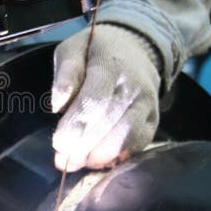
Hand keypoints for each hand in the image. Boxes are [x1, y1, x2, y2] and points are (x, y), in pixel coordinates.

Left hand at [50, 24, 160, 171]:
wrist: (136, 49)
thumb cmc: (95, 51)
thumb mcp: (73, 49)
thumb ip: (66, 73)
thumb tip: (58, 105)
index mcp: (111, 66)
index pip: (94, 101)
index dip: (75, 126)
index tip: (58, 143)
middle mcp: (134, 87)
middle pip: (108, 124)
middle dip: (83, 147)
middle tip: (64, 160)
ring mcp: (147, 106)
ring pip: (124, 139)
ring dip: (98, 156)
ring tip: (78, 162)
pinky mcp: (153, 121)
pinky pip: (137, 146)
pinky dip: (117, 158)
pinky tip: (97, 161)